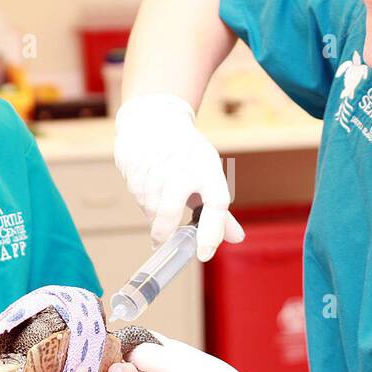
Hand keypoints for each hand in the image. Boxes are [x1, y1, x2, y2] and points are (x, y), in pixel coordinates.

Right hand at [113, 93, 244, 260]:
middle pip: (169, 212)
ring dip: (154, 215)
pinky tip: (149, 184)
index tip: (204, 253)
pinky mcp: (134, 167)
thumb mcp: (208, 174)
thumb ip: (219, 211)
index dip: (212, 233)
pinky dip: (144, 199)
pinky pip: (138, 197)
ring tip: (160, 197)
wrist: (155, 118)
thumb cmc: (188, 153)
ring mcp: (154, 167)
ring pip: (150, 208)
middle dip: (164, 232)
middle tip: (163, 242)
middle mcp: (182, 167)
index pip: (217, 205)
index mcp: (208, 169)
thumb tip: (237, 238)